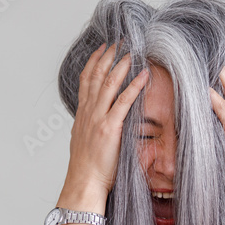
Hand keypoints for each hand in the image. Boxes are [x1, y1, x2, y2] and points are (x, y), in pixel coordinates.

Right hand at [66, 41, 149, 194]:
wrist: (84, 183)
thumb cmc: (87, 169)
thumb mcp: (83, 142)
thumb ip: (89, 128)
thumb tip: (92, 124)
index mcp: (82, 115)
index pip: (85, 80)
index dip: (94, 61)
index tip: (102, 48)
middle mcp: (88, 112)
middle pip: (96, 76)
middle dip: (108, 56)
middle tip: (119, 41)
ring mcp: (98, 119)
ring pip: (108, 83)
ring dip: (121, 64)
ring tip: (131, 50)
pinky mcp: (110, 128)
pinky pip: (123, 101)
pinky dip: (134, 85)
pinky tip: (143, 74)